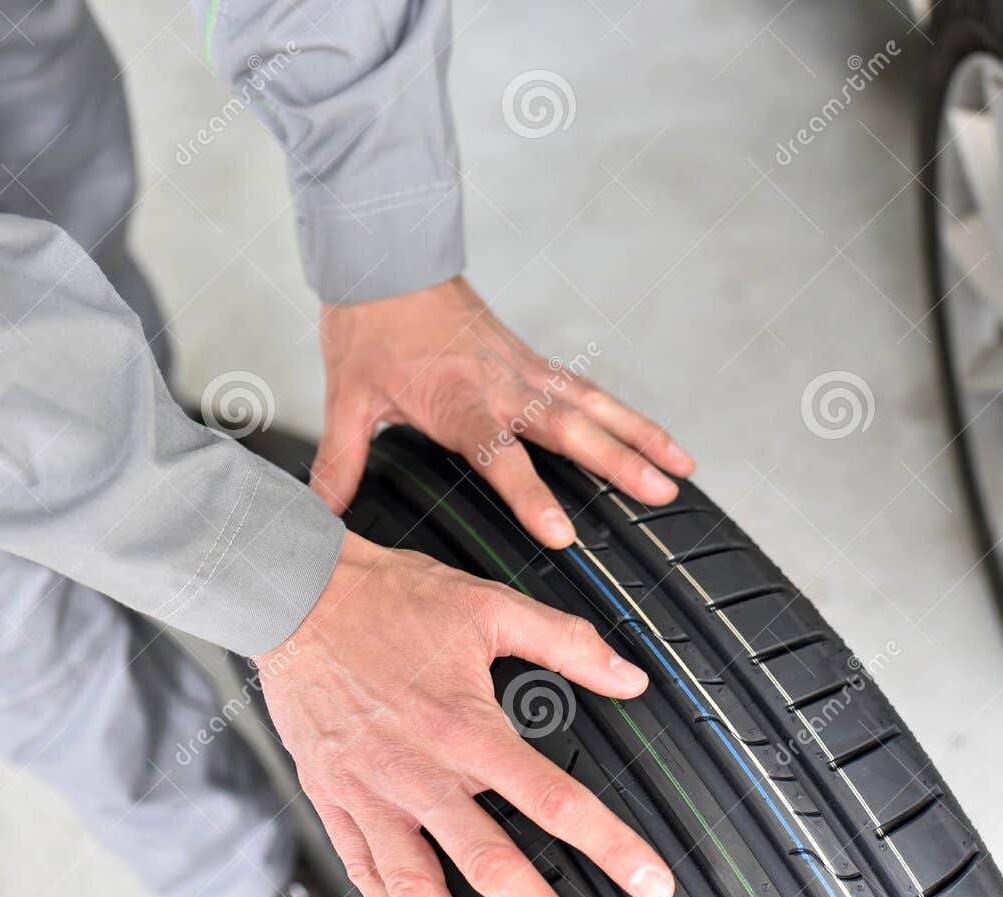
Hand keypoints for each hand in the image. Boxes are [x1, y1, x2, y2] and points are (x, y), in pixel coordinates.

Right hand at [254, 533, 675, 896]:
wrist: (291, 595)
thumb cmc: (388, 599)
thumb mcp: (489, 606)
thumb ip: (567, 643)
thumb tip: (631, 676)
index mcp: (468, 728)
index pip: (554, 800)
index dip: (610, 846)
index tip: (649, 884)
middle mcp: (421, 773)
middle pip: (492, 865)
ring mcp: (371, 794)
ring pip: (420, 888)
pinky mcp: (334, 800)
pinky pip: (367, 873)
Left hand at [311, 277, 694, 544]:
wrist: (388, 258)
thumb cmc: (370, 324)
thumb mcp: (347, 396)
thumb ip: (341, 461)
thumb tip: (319, 514)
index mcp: (459, 400)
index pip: (500, 456)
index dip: (531, 496)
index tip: (562, 533)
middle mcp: (504, 386)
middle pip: (571, 430)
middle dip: (619, 464)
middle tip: (659, 494)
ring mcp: (526, 372)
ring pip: (596, 407)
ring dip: (641, 437)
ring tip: (682, 469)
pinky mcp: (535, 363)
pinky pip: (592, 392)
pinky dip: (628, 415)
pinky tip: (657, 437)